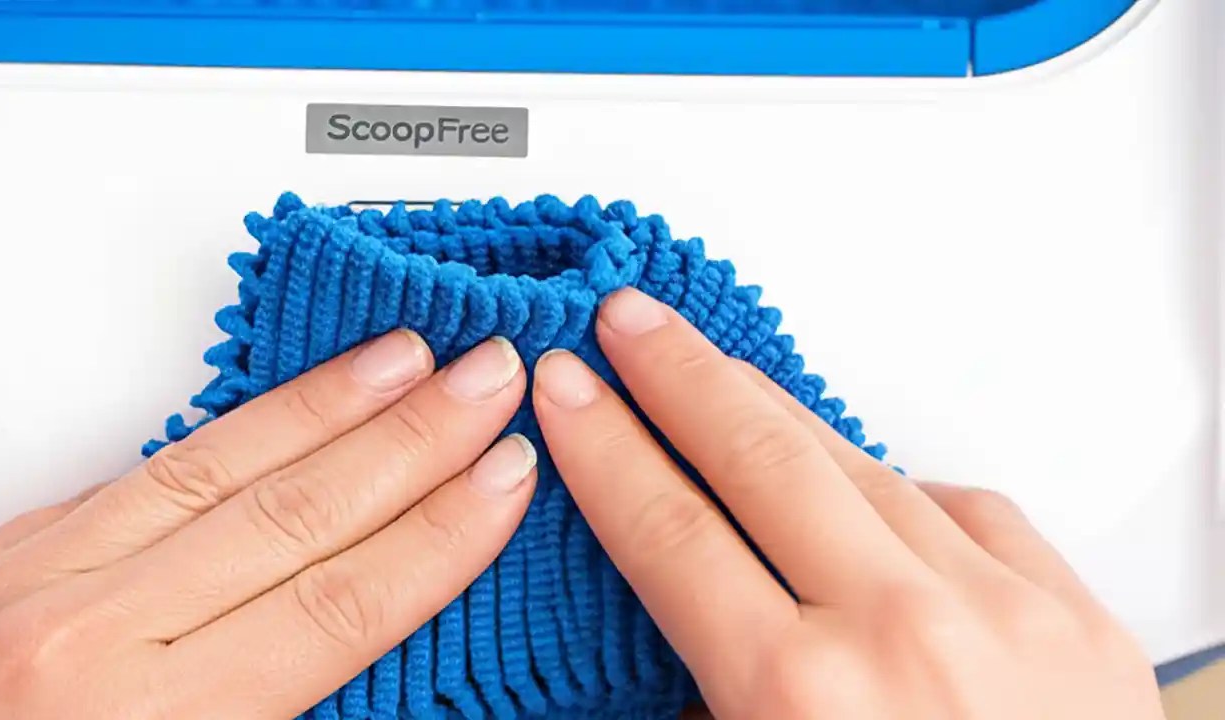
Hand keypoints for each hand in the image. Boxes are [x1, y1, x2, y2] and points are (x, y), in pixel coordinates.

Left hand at [0, 333, 536, 718]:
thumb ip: (282, 710)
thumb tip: (375, 653)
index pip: (340, 604)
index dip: (440, 535)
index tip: (507, 479)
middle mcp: (89, 635)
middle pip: (297, 513)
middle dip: (413, 439)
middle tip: (489, 380)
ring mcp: (36, 579)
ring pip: (219, 465)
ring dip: (333, 406)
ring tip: (411, 360)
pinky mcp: (4, 550)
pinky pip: (142, 468)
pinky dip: (233, 426)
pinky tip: (290, 401)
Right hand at [532, 288, 1165, 719]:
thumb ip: (707, 709)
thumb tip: (678, 646)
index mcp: (799, 699)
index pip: (667, 530)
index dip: (605, 446)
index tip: (567, 388)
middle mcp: (898, 633)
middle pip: (756, 454)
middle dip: (678, 372)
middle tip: (630, 318)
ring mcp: (998, 610)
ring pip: (858, 463)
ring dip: (776, 411)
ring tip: (720, 375)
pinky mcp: (1072, 612)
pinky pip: (963, 507)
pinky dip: (899, 486)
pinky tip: (865, 479)